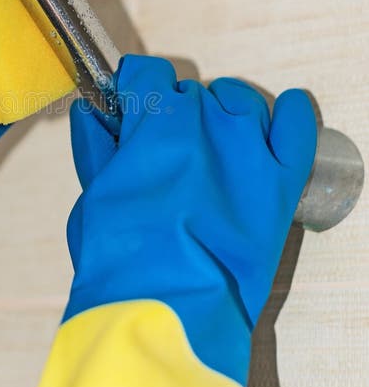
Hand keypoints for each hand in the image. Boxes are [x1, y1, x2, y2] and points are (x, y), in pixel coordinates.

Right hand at [67, 54, 315, 382]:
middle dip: (176, 113)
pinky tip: (283, 115)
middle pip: (191, 93)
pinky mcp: (280, 183)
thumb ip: (95, 150)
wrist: (169, 311)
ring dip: (224, 114)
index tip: (135, 102)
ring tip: (215, 147)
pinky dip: (292, 114)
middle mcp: (203, 128)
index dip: (137, 88)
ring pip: (241, 102)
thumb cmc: (123, 263)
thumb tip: (90, 114)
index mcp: (152, 127)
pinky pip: (297, 127)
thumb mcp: (94, 200)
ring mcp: (247, 152)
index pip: (147, 74)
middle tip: (168, 150)